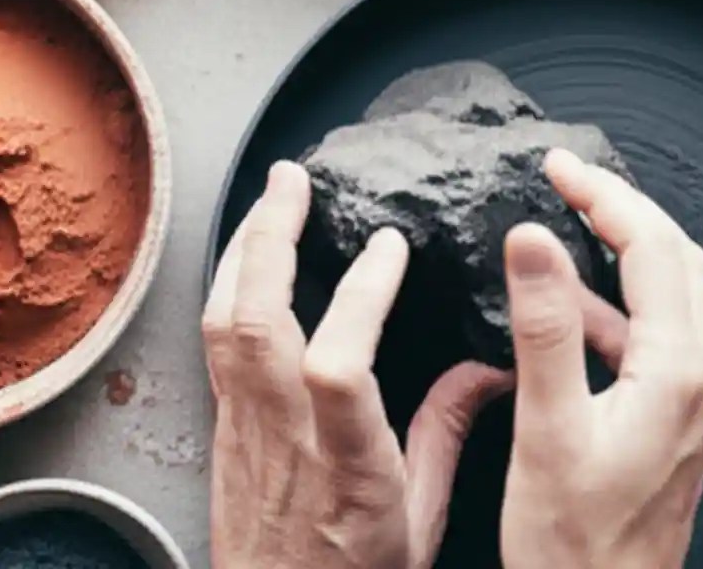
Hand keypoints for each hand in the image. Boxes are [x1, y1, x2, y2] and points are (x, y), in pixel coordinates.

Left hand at [202, 161, 509, 568]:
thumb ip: (447, 434)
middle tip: (294, 182)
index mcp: (347, 467)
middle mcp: (285, 438)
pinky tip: (250, 258)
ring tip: (270, 199)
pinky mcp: (224, 426)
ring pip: (224, 325)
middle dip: (272, 239)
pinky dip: (231, 284)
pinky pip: (214, 340)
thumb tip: (488, 368)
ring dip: (245, 250)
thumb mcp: (423, 520)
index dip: (360, 298)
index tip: (390, 247)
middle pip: (256, 325)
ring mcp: (244, 429)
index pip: (336, 369)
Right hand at [500, 149, 702, 568]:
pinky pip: (656, 339)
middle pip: (678, 262)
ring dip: (625, 255)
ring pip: (672, 297)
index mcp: (678, 374)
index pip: (653, 249)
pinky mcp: (676, 420)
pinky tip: (570, 315)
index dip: (606, 195)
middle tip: (570, 180)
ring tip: (568, 228)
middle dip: (625, 209)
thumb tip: (535, 239)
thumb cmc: (575, 547)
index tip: (559, 166)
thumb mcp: (548, 430)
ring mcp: (694, 402)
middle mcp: (700, 381)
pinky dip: (616, 309)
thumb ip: (545, 328)